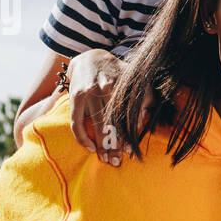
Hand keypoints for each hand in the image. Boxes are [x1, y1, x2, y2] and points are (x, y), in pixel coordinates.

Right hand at [65, 49, 150, 165]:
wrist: (92, 58)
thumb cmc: (119, 74)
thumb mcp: (136, 81)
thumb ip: (145, 99)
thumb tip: (145, 120)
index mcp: (123, 85)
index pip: (127, 116)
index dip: (129, 136)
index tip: (130, 152)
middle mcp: (105, 88)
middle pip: (112, 123)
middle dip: (115, 145)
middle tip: (117, 162)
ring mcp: (89, 93)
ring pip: (96, 125)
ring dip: (101, 146)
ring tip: (106, 160)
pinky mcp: (75, 97)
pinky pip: (76, 123)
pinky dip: (82, 138)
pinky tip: (90, 149)